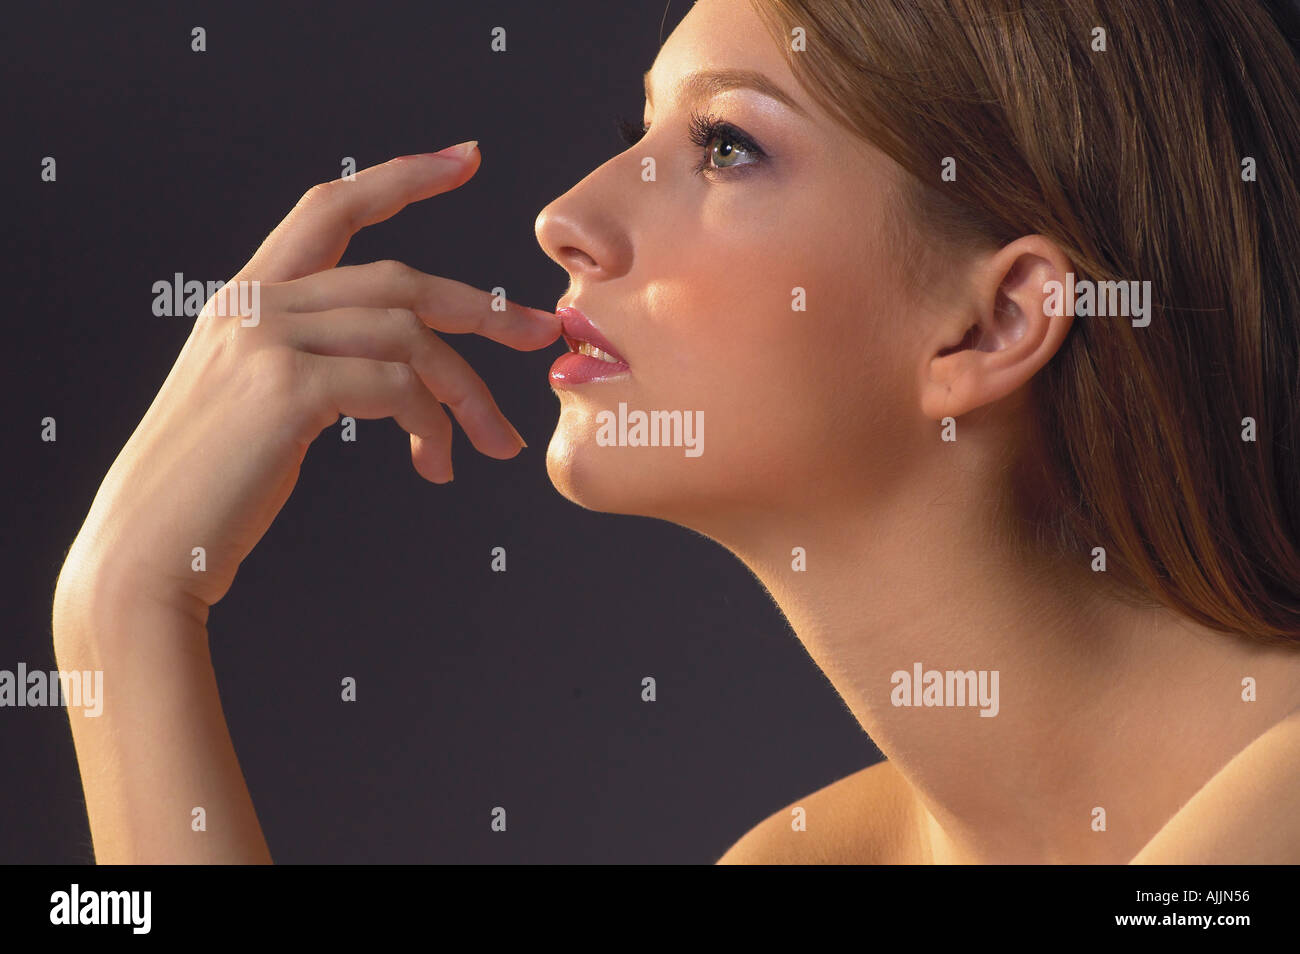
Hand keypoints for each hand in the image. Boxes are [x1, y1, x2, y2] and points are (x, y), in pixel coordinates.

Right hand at [58, 145, 560, 611]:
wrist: (147, 552)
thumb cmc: (210, 492)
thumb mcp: (256, 402)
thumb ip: (315, 362)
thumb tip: (404, 372)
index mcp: (246, 298)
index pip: (329, 209)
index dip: (401, 177)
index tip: (464, 158)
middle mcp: (254, 304)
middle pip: (398, 279)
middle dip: (483, 308)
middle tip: (542, 332)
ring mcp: (266, 340)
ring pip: (410, 336)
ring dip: (467, 394)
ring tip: (494, 443)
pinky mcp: (285, 387)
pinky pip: (397, 385)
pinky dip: (433, 423)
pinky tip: (435, 463)